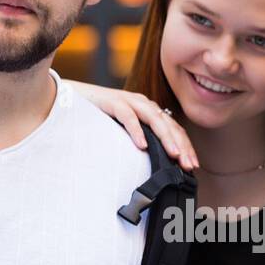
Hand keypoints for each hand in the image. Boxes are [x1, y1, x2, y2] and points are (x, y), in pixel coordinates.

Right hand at [67, 81, 198, 170]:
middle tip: (188, 165)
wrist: (71, 97)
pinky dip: (136, 130)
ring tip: (174, 155)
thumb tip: (153, 167)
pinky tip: (142, 145)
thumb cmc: (99, 118)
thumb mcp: (124, 132)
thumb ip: (139, 142)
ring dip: (166, 137)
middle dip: (181, 146)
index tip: (193, 167)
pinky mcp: (113, 102)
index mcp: (149, 112)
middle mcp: (143, 104)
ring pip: (154, 119)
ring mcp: (129, 101)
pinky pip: (128, 116)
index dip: (186, 147)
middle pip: (169, 125)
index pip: (174, 129)